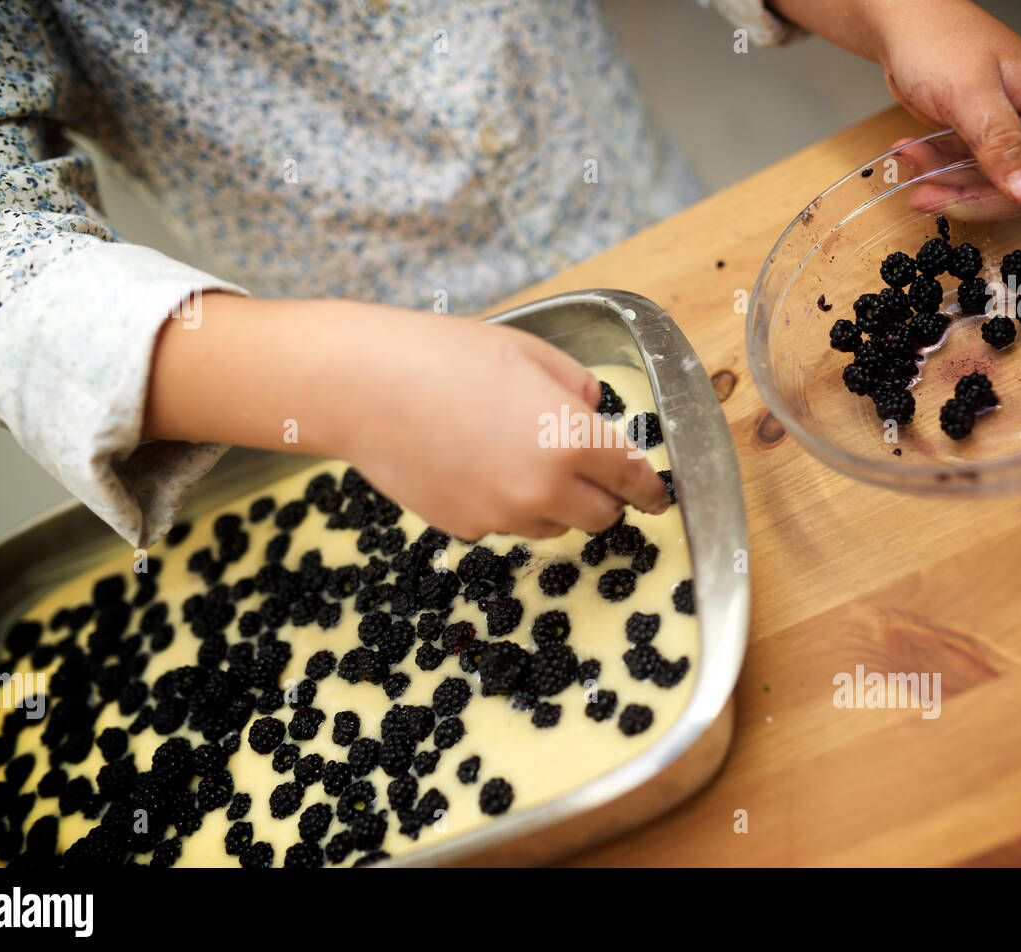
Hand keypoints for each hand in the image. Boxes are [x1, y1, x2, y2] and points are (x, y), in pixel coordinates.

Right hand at [326, 303, 670, 538]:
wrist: (361, 388)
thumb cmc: (443, 355)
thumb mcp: (528, 352)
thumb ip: (577, 387)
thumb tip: (593, 412)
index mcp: (572, 441)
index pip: (634, 479)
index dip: (652, 491)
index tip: (659, 497)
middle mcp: (544, 489)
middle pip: (601, 518)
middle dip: (603, 496)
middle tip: (585, 466)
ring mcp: (502, 516)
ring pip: (554, 525)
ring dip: (554, 501)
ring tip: (515, 452)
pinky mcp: (465, 529)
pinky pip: (505, 524)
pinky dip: (506, 504)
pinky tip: (475, 463)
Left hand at [770, 0, 1020, 275]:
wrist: (903, 21)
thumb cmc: (940, 41)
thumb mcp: (970, 95)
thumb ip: (999, 143)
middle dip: (975, 199)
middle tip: (930, 197)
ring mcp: (1006, 133)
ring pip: (988, 186)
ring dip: (947, 184)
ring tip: (911, 162)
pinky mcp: (977, 140)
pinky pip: (964, 172)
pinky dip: (936, 169)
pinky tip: (910, 151)